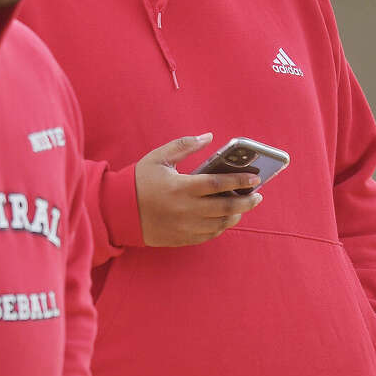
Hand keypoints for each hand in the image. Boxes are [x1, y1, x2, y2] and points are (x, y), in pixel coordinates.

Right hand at [135, 134, 262, 246]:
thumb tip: (208, 137)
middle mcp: (186, 209)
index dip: (240, 181)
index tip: (255, 178)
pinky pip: (209, 235)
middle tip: (258, 196)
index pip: (219, 184)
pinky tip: (225, 219)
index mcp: (182, 187)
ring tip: (243, 207)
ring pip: (220, 224)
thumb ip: (184, 145)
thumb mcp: (159, 157)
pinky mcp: (181, 238)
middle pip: (226, 207)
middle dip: (247, 201)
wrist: (118, 211)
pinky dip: (220, 227)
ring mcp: (185, 227)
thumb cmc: (139, 181)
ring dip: (236, 215)